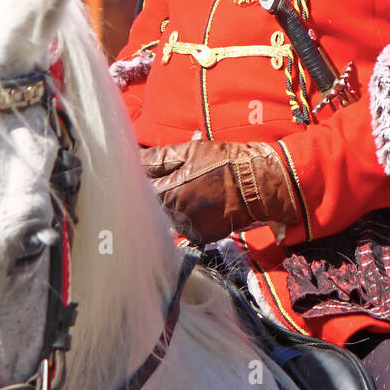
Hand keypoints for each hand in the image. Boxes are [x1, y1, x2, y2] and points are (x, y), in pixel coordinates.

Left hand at [140, 140, 300, 243]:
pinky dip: (189, 219)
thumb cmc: (224, 162)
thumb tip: (131, 157)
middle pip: (153, 208)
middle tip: (179, 180)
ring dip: (174, 207)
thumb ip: (157, 158)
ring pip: (169, 218)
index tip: (150, 176)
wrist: (258, 183)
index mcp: (167, 193)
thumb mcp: (190, 152)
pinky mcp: (201, 238)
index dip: (142, 183)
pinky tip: (202, 205)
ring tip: (194, 191)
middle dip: (160, 195)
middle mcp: (174, 216)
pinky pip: (186, 228)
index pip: (139, 193)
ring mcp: (188, 229)